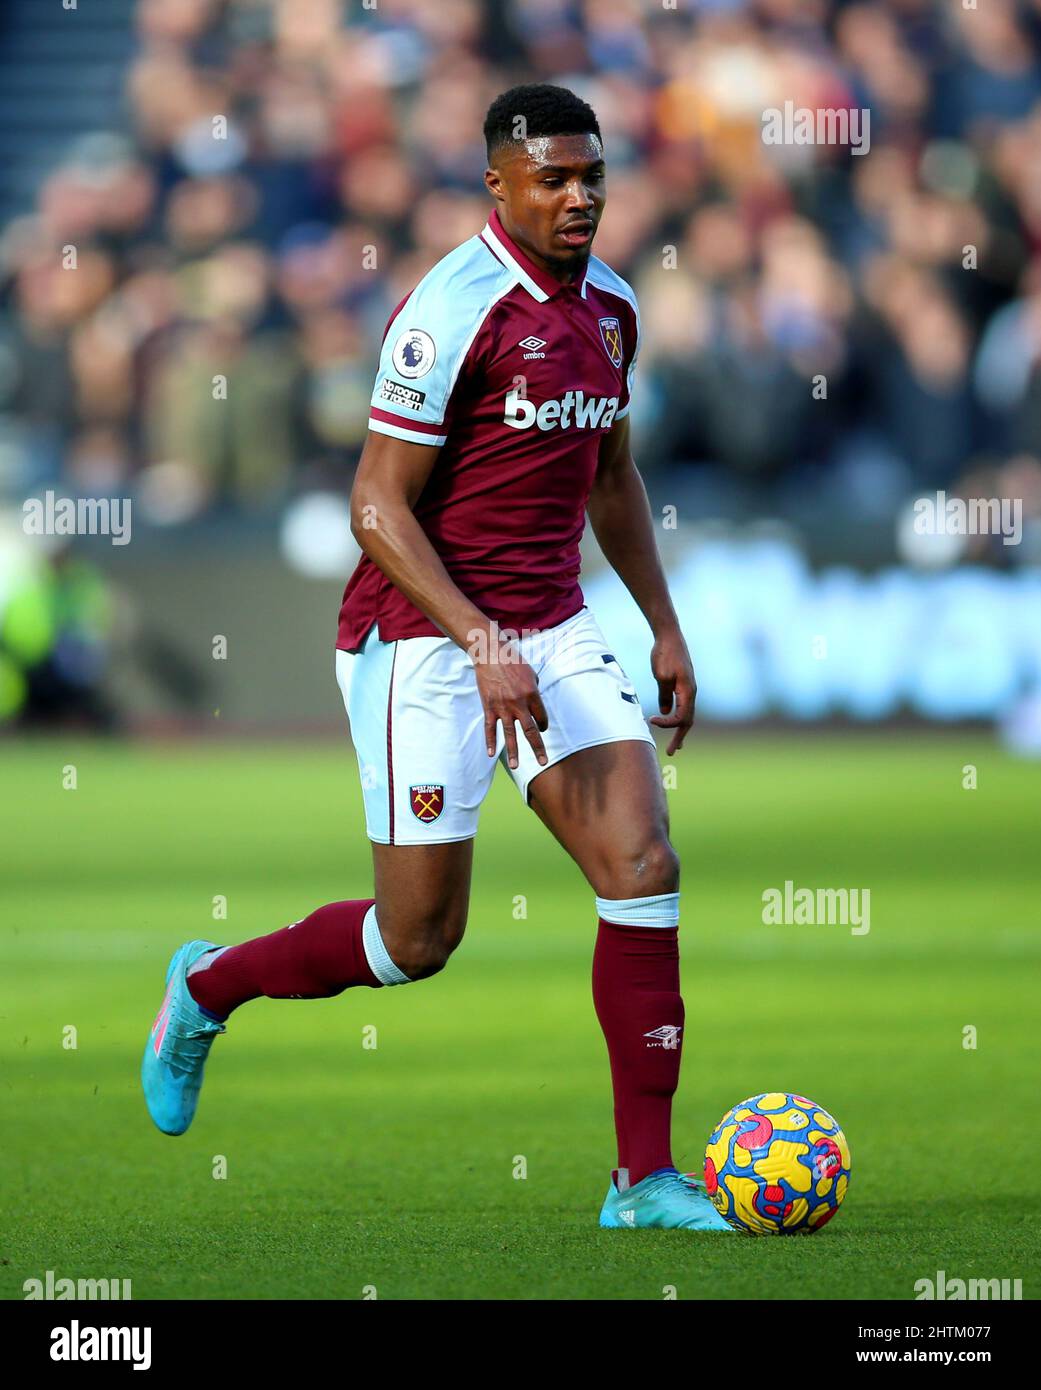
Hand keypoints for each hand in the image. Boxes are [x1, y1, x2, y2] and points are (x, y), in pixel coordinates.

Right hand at [472, 643, 548, 770]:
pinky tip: (491, 754)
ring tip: (516, 766)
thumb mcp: (530, 672)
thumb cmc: (512, 660)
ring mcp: (503, 707)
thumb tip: (535, 701)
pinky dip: (490, 741)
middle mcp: (519, 703)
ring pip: (510, 734)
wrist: (490, 654)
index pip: (541, 717)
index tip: (541, 728)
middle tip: (544, 762)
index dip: (543, 725)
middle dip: (538, 748)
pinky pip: (490, 728)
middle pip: (530, 730)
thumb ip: (534, 688)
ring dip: (514, 752)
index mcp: (532, 694)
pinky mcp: (489, 707)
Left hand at [648, 626, 695, 754]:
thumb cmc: (665, 654)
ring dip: (680, 730)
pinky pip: (683, 706)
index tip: (651, 721)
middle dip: (680, 737)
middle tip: (672, 752)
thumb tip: (665, 712)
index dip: (667, 724)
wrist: (669, 636)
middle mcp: (692, 692)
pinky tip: (670, 720)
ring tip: (677, 745)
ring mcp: (688, 688)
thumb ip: (664, 695)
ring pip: (687, 714)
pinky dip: (678, 717)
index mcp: (688, 691)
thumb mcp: (661, 676)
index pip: (681, 717)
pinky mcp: (683, 684)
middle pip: (688, 720)